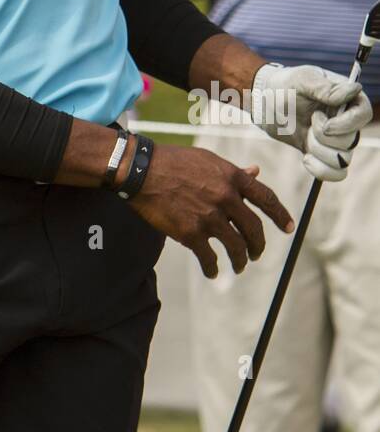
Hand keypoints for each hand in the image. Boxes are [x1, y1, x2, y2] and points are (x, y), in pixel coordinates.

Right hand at [125, 142, 293, 278]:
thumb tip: (255, 172)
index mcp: (232, 177)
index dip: (281, 215)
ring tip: (239, 265)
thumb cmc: (174, 162)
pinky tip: (213, 271)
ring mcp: (209, 217)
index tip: (289, 228)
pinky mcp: (191, 233)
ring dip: (240, 260)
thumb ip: (233, 171)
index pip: (267, 198)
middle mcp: (226, 197)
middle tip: (256, 254)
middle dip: (258, 246)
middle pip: (254, 229)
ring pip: (236, 247)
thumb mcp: (207, 160)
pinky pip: (209, 258)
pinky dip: (212, 268)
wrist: (142, 171)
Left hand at [250, 62, 369, 180]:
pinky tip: (306, 158)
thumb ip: (326, 88)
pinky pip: (336, 174)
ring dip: (318, 150)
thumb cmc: (285, 86)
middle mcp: (347, 120)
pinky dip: (321, 170)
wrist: (266, 103)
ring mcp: (337, 139)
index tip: (326, 125)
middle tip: (310, 120)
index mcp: (347, 98)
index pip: (363, 115)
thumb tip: (355, 88)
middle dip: (324, 136)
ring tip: (305, 134)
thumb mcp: (302, 80)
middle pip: (351, 141)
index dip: (347, 124)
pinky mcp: (324, 154)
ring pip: (342, 160)